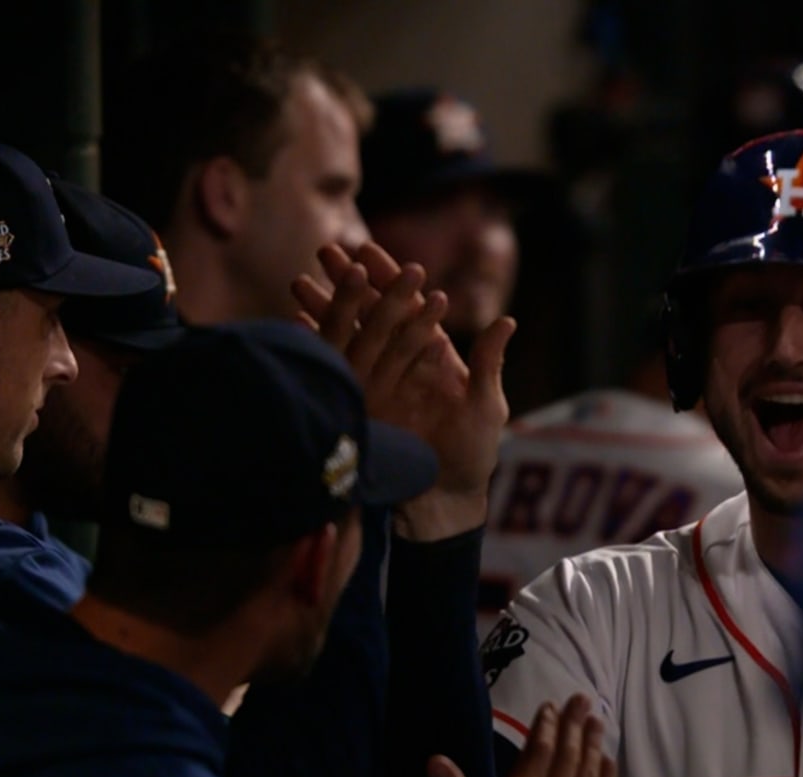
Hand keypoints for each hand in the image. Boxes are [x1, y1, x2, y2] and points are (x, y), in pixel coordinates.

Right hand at [294, 242, 516, 512]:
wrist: (446, 501)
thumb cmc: (473, 454)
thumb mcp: (486, 406)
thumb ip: (489, 362)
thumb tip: (507, 319)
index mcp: (430, 356)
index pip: (406, 307)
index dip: (386, 278)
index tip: (366, 249)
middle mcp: (400, 365)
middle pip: (369, 314)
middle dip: (346, 282)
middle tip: (325, 249)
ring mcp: (376, 386)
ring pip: (346, 338)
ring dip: (323, 310)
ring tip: (298, 283)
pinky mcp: (359, 410)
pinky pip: (334, 374)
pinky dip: (316, 351)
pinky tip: (295, 328)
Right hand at [432, 694, 615, 776]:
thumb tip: (436, 760)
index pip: (537, 753)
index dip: (545, 727)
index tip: (551, 706)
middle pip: (568, 757)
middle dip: (575, 725)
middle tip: (584, 698)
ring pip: (589, 775)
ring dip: (594, 745)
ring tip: (598, 720)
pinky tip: (609, 764)